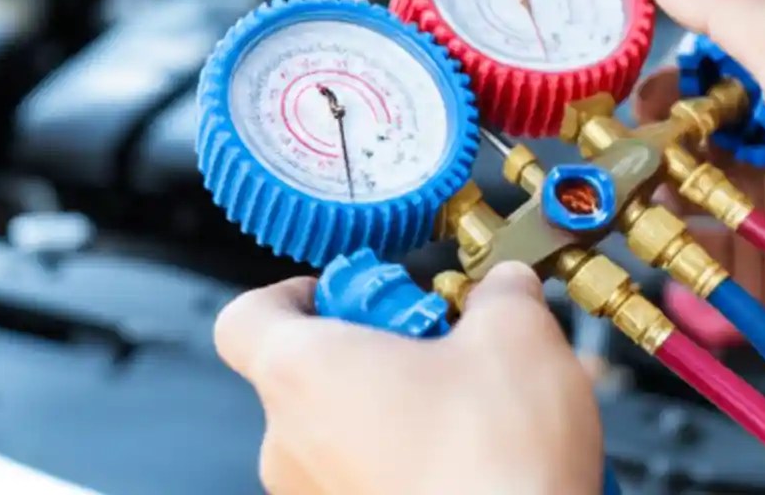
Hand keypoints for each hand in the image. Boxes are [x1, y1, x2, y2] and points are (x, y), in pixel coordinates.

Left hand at [214, 263, 601, 494]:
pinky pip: (374, 476)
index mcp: (303, 374)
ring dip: (406, 406)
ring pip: (350, 430)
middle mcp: (291, 444)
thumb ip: (500, 294)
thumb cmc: (493, 465)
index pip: (246, 317)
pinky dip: (419, 457)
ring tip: (481, 402)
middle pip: (312, 373)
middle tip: (443, 342)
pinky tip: (482, 452)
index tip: (351, 289)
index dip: (295, 292)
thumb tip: (504, 288)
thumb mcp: (517, 337)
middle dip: (382, 349)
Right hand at [639, 0, 764, 327]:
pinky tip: (664, 249)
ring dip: (661, 207)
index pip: (701, 87)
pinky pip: (721, 269)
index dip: (660, 94)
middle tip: (620, 160)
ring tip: (632, 203)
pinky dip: (689, 261)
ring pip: (697, 209)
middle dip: (651, 155)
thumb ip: (725, 11)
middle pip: (691, 151)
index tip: (627, 105)